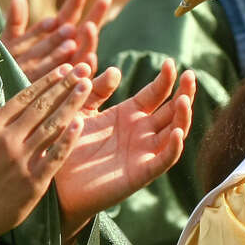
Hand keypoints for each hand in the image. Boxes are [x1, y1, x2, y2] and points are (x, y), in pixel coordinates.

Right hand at [0, 64, 92, 244]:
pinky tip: (82, 123)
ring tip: (87, 87)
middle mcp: (8, 139)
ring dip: (71, 105)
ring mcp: (21, 159)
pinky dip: (68, 140)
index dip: (47, 82)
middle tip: (84, 69)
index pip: (25, 98)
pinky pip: (54, 156)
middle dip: (64, 86)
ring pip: (51, 127)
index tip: (65, 69)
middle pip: (41, 107)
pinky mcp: (33, 180)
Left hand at [1, 0, 110, 82]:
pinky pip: (83, 77)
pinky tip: (91, 57)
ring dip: (90, 39)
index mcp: (56, 37)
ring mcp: (73, 69)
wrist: (10, 102)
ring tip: (88, 27)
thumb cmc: (9, 70)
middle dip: (95, 14)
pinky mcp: (73, 88)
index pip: (69, 16)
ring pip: (86, 52)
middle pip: (86, 31)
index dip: (75, 1)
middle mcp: (69, 52)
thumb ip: (16, 21)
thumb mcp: (9, 43)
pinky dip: (87, 65)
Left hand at [53, 59, 195, 244]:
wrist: (54, 180)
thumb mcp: (79, 110)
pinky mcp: (141, 173)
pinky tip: (176, 132)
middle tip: (190, 75)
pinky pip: (164, 160)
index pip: (156, 94)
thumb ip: (96, 91)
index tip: (171, 63)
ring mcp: (144, 152)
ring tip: (183, 100)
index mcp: (130, 115)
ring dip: (182, 116)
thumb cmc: (65, 145)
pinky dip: (173, 147)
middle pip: (173, 110)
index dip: (166, 80)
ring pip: (175, 132)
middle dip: (184, 92)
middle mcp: (142, 132)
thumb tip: (115, 70)